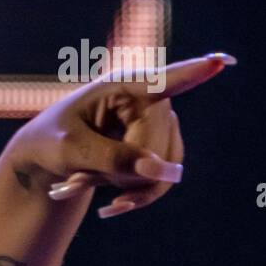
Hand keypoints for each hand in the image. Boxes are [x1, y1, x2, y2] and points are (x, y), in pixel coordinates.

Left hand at [7, 52, 235, 218]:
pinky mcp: (161, 144)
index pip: (161, 81)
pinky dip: (137, 195)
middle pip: (157, 149)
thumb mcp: (70, 150)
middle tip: (79, 178)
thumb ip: (112, 158)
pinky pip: (164, 180)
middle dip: (122, 174)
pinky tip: (112, 205)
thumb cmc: (51, 141)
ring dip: (128, 187)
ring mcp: (159, 121)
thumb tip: (161, 172)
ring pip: (166, 169)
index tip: (219, 61)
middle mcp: (149, 99)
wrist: (46, 155)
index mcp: (121, 86)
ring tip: (87, 182)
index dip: (192, 73)